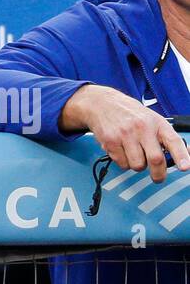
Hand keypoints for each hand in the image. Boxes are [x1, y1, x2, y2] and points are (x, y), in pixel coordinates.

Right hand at [61, 84, 189, 181]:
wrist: (102, 105)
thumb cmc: (130, 114)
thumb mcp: (152, 120)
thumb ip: (165, 137)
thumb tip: (185, 153)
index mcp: (157, 122)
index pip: (173, 140)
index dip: (181, 155)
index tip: (185, 167)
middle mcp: (142, 128)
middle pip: (155, 159)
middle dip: (158, 174)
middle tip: (158, 178)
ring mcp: (126, 135)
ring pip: (137, 165)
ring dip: (137, 165)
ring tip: (134, 154)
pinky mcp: (111, 142)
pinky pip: (121, 164)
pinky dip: (123, 162)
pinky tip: (122, 151)